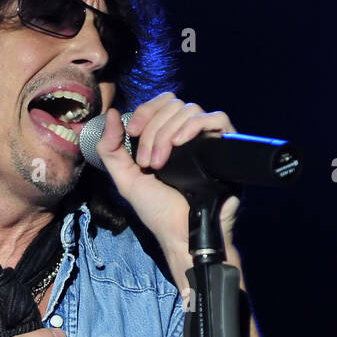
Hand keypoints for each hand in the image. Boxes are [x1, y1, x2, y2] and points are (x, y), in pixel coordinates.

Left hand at [90, 93, 240, 266]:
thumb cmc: (158, 211)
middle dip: (154, 129)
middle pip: (173, 105)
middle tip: (147, 161)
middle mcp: (188, 135)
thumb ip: (111, 149)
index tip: (132, 131)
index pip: (160, 104)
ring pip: (191, 110)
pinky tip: (181, 143)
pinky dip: (195, 125)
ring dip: (168, 132)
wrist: (182, 233)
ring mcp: (208, 140)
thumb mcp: (125, 179)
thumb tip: (112, 114)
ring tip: (161, 163)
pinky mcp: (225, 146)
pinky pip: (218, 118)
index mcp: (166, 138)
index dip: (145, 111)